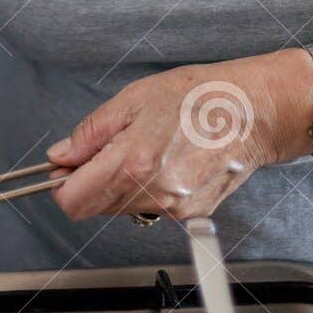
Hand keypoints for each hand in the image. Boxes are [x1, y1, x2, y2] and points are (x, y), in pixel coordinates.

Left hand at [46, 49, 312, 221]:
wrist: (252, 112)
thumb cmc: (198, 97)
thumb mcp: (133, 98)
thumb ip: (91, 132)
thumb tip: (61, 156)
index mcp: (132, 162)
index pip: (72, 200)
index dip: (62, 182)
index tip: (67, 166)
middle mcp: (152, 194)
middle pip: (94, 207)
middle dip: (92, 180)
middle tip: (113, 146)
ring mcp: (172, 208)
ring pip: (121, 209)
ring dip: (120, 185)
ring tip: (146, 148)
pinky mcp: (189, 215)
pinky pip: (149, 209)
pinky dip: (146, 190)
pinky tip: (165, 161)